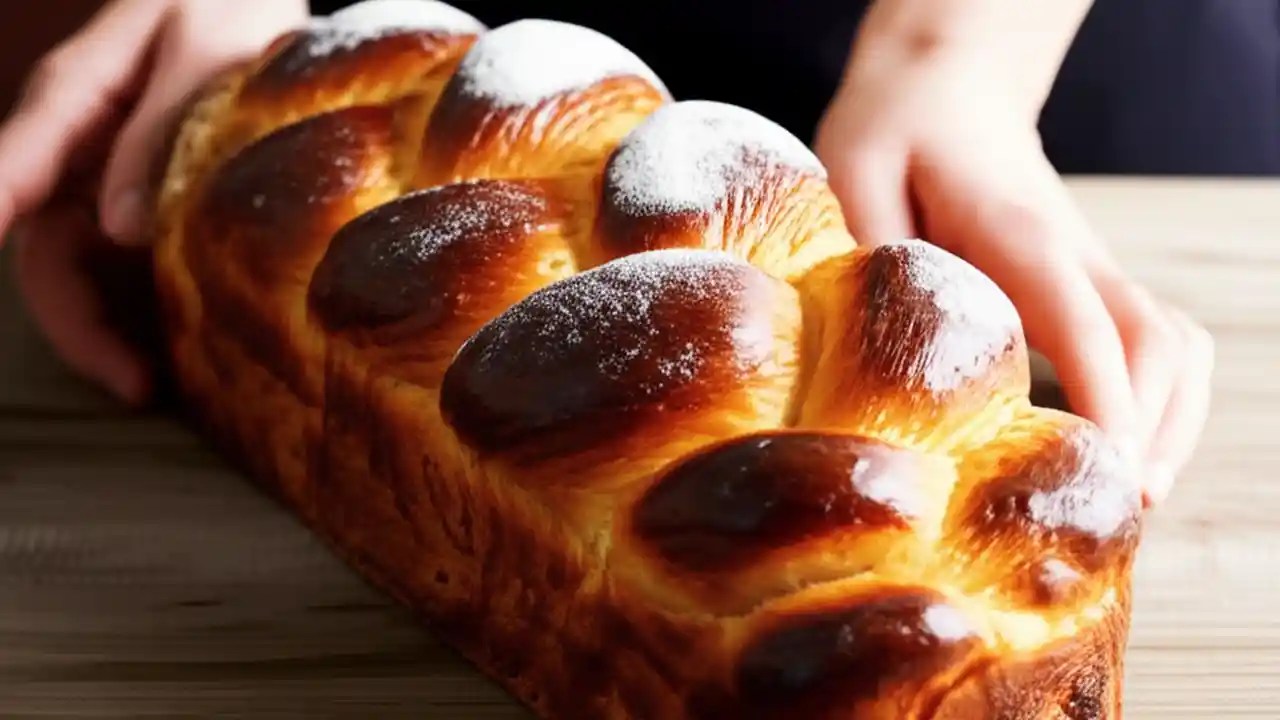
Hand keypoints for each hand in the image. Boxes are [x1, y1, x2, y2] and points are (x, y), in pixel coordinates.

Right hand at [1, 0, 305, 403]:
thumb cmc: (222, 0)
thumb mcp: (204, 46)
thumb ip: (161, 127)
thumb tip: (122, 228)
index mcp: (72, 96)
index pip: (12, 169)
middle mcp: (71, 143)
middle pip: (41, 246)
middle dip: (72, 320)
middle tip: (129, 382)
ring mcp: (97, 171)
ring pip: (71, 264)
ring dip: (98, 328)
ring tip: (147, 386)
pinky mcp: (132, 190)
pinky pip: (112, 258)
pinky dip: (132, 305)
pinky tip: (171, 347)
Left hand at [814, 14, 1213, 504]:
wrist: (949, 89)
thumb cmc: (898, 132)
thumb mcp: (855, 170)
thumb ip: (863, 251)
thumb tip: (872, 349)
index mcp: (1020, 234)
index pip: (1086, 323)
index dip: (1107, 403)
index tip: (1105, 474)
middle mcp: (1077, 254)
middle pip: (1159, 344)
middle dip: (1150, 431)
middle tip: (1115, 512)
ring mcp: (1094, 269)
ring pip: (1176, 348)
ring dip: (1169, 424)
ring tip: (1129, 500)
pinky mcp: (1091, 285)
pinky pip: (1161, 346)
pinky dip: (1163, 402)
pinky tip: (1123, 451)